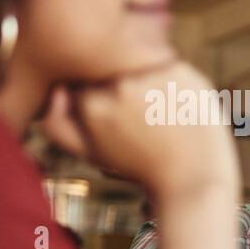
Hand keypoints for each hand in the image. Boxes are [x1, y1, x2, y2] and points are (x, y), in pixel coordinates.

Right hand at [40, 62, 239, 200]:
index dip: (111, 105)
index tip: (126, 126)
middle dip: (130, 94)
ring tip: (167, 118)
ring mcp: (151, 76)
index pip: (92, 85)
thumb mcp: (91, 152)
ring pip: (143, 67)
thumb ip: (57, 124)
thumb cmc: (140, 168)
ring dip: (153, 85)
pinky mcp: (182, 72)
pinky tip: (183, 110)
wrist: (192, 181)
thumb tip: (57, 89)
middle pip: (116, 73)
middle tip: (150, 124)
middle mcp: (118, 86)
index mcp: (91, 102)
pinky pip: (173, 67)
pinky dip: (179, 84)